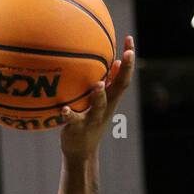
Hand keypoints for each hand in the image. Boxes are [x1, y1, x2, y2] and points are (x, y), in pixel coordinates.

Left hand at [60, 35, 135, 159]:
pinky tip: (64, 109)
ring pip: (99, 106)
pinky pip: (74, 120)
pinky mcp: (78, 129)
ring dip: (99, 96)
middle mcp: (106, 107)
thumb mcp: (101, 102)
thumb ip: (108, 83)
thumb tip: (115, 61)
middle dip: (124, 71)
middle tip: (127, 55)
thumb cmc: (89, 121)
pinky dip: (69, 114)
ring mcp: (93, 118)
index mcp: (111, 99)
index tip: (130, 40)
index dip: (128, 60)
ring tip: (99, 85)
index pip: (124, 77)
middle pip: (119, 89)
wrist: (81, 153)